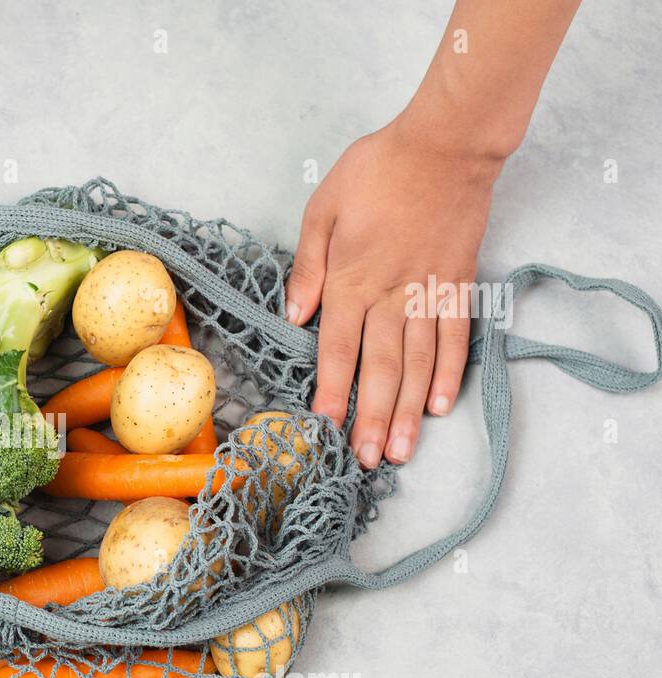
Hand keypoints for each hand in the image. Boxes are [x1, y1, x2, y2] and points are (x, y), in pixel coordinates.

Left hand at [284, 116, 503, 466]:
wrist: (445, 143)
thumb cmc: (376, 169)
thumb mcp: (321, 209)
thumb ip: (308, 267)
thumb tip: (294, 315)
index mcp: (351, 279)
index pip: (336, 348)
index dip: (331, 390)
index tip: (325, 426)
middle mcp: (390, 294)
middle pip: (380, 367)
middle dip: (373, 417)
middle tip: (368, 459)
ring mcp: (428, 291)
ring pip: (418, 362)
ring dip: (410, 410)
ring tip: (403, 450)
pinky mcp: (459, 282)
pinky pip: (456, 336)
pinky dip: (450, 372)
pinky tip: (442, 405)